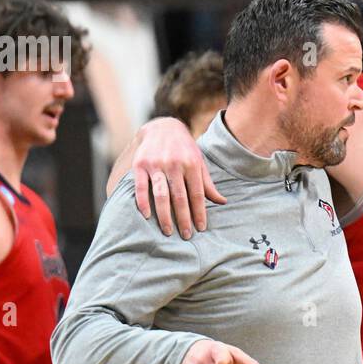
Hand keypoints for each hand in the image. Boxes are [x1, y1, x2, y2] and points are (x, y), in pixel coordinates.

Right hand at [132, 117, 225, 237]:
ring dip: (164, 215)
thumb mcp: (199, 162)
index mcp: (192, 165)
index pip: (197, 194)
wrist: (162, 127)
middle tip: (186, 236)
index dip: (199, 212)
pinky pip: (140, 187)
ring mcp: (156, 164)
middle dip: (183, 218)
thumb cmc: (185, 150)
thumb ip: (207, 183)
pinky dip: (142, 202)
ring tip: (167, 231)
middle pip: (179, 197)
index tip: (200, 228)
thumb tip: (222, 202)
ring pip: (161, 194)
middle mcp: (174, 164)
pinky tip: (146, 216)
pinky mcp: (140, 165)